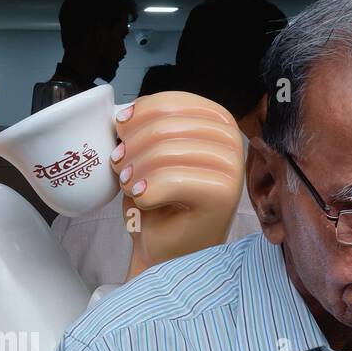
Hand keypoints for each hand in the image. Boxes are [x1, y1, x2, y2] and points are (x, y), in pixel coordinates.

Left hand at [114, 91, 244, 278]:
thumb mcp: (150, 153)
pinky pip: (171, 180)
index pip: (171, 103)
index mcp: (216, 121)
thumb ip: (145, 128)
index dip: (138, 115)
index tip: (119, 134)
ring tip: (130, 185)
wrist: (167, 247)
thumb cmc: (160, 201)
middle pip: (166, 127)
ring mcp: (232, 167)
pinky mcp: (224, 194)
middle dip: (132, 147)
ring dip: (136, 171)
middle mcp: (230, 139)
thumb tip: (122, 115)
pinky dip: (147, 190)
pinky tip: (142, 199)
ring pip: (166, 152)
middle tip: (120, 168)